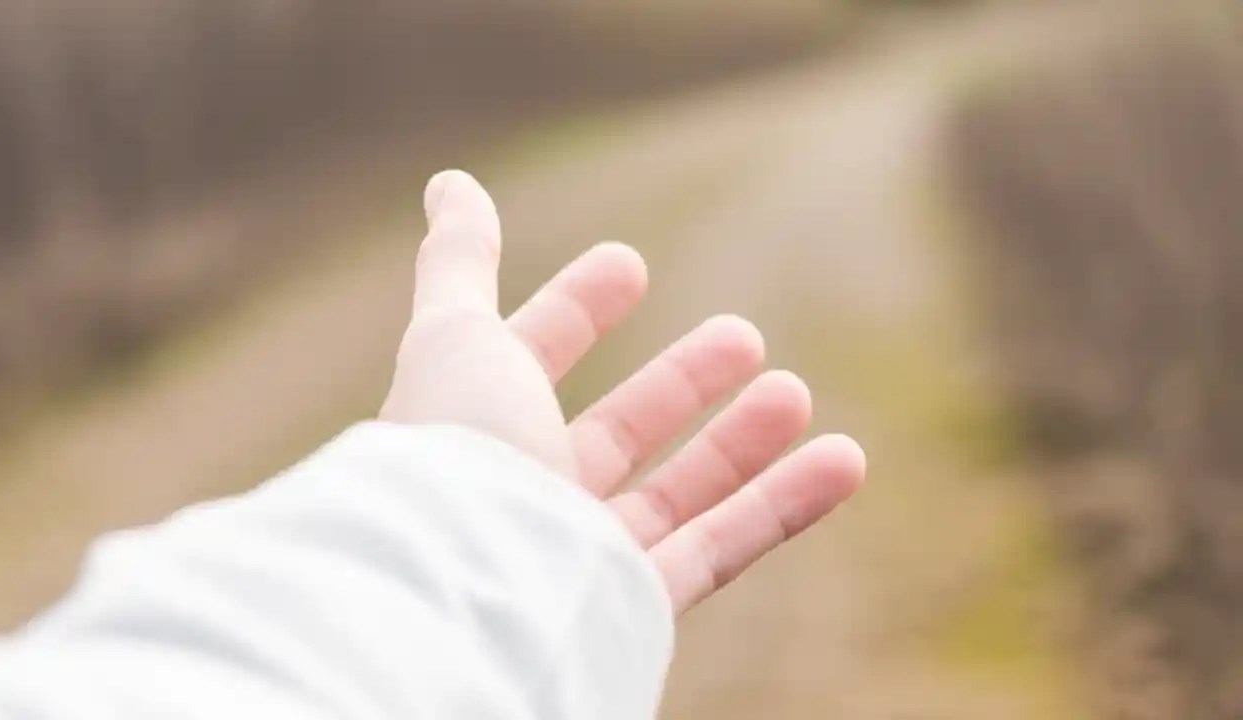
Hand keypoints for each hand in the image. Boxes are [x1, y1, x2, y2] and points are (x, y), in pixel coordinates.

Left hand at [381, 170, 865, 612]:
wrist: (471, 600)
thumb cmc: (460, 456)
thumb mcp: (457, 338)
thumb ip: (460, 261)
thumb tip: (449, 181)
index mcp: (472, 429)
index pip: (524, 358)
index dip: (574, 308)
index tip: (629, 263)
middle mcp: (521, 497)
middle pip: (612, 433)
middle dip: (677, 381)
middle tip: (741, 335)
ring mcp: (578, 556)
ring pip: (674, 494)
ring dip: (740, 443)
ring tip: (794, 392)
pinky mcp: (633, 605)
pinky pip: (719, 551)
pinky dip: (783, 507)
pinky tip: (845, 462)